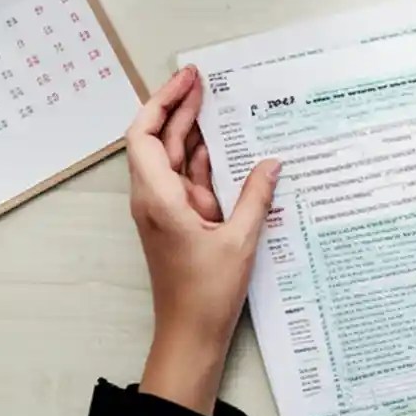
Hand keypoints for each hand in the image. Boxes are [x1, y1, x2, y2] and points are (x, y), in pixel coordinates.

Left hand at [127, 65, 280, 414]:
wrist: (190, 334)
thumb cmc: (205, 294)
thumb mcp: (239, 241)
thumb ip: (255, 196)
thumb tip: (271, 163)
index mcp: (158, 199)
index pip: (144, 135)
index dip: (162, 102)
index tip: (188, 80)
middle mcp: (154, 198)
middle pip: (158, 140)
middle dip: (179, 107)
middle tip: (205, 80)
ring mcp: (166, 209)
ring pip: (174, 158)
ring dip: (193, 131)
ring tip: (220, 102)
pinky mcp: (179, 220)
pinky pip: (190, 180)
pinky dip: (205, 159)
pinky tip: (229, 145)